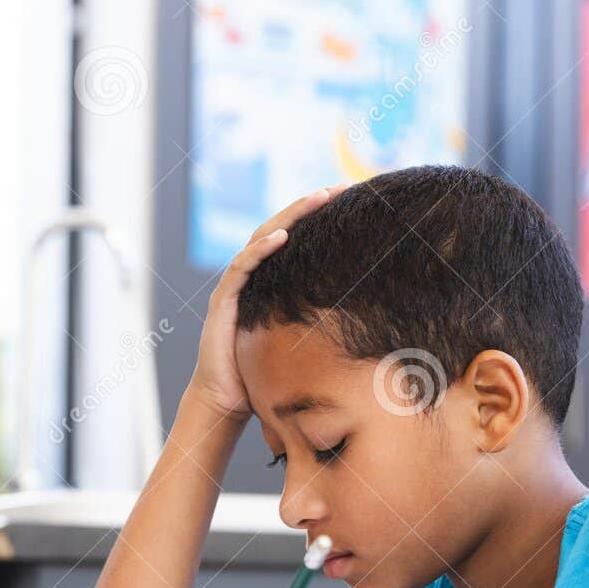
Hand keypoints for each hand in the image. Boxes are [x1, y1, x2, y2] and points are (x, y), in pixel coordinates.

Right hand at [187, 186, 350, 420]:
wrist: (225, 399)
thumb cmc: (261, 373)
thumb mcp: (296, 343)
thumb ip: (318, 326)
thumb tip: (365, 324)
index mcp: (266, 282)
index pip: (292, 240)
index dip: (316, 220)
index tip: (348, 202)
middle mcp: (249, 276)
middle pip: (279, 229)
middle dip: (307, 207)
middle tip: (339, 188)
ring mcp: (234, 286)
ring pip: (261, 238)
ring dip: (289, 217)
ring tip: (317, 198)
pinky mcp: (223, 301)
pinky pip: (241, 268)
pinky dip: (260, 250)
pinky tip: (280, 237)